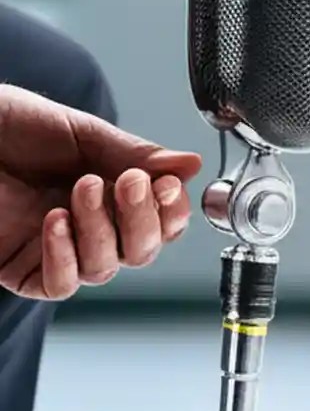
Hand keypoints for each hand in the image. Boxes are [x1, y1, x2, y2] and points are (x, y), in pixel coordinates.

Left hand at [0, 85, 202, 299]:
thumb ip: (136, 152)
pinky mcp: (18, 267)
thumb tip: (189, 165)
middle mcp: (87, 225)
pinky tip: (56, 223)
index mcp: (109, 192)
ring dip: (102, 231)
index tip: (167, 185)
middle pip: (140, 252)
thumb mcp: (82, 132)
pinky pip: (57, 285)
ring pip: (104, 269)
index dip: (171, 212)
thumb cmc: (9, 125)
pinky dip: (65, 258)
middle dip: (143, 220)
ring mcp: (54, 248)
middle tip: (128, 182)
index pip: (160, 221)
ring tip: (82, 190)